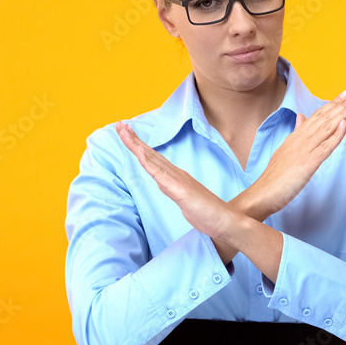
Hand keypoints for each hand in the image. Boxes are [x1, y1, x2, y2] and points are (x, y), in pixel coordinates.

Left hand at [116, 121, 241, 249]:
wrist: (226, 220)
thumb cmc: (208, 213)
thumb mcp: (186, 201)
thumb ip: (175, 191)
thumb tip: (166, 185)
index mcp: (176, 177)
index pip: (153, 159)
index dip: (139, 146)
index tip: (127, 134)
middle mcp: (175, 174)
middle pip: (149, 154)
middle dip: (133, 139)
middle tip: (119, 124)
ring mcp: (177, 180)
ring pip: (152, 159)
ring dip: (136, 144)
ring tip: (124, 130)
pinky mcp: (179, 189)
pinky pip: (160, 174)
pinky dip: (148, 162)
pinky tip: (139, 151)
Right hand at [235, 89, 345, 219]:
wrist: (262, 193)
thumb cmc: (274, 176)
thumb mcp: (285, 149)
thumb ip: (296, 132)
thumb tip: (301, 116)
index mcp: (296, 136)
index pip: (317, 116)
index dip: (332, 104)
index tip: (345, 94)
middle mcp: (300, 139)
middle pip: (323, 118)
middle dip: (341, 105)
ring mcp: (304, 150)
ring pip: (326, 128)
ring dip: (342, 114)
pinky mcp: (308, 163)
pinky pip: (325, 148)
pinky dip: (336, 136)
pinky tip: (344, 125)